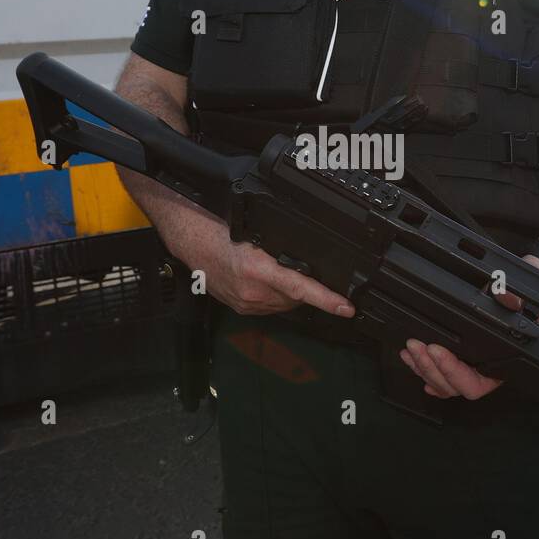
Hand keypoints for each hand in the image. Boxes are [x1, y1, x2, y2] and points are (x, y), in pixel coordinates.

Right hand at [170, 209, 354, 318]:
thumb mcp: (256, 231)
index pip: (300, 288)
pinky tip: (269, 281)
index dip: (327, 300)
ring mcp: (247, 303)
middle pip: (296, 298)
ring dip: (291, 292)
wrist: (192, 243)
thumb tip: (312, 256)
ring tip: (281, 271)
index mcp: (257, 269)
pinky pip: (270, 306)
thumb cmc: (220, 230)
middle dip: (307, 287)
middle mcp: (252, 291)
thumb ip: (282, 246)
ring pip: (284, 303)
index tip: (346, 308)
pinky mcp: (243, 308)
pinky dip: (277, 296)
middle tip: (307, 270)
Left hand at [397, 254, 538, 399]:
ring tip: (411, 350)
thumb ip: (515, 297)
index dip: (455, 372)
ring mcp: (471, 369)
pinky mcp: (457, 360)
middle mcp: (487, 371)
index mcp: (506, 364)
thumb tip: (506, 297)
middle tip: (419, 347)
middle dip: (432, 368)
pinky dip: (423, 370)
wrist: (525, 295)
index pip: (478, 382)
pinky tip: (413, 362)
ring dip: (424, 368)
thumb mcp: (525, 294)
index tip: (439, 351)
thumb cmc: (526, 300)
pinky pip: (438, 377)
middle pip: (454, 386)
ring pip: (443, 384)